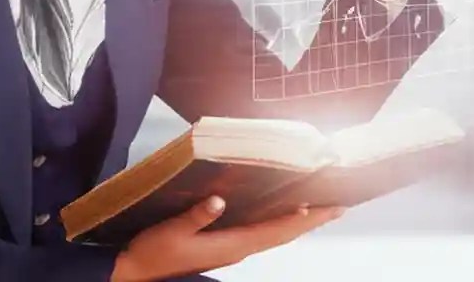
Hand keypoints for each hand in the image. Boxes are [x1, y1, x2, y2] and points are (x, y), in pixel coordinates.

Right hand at [109, 195, 343, 281]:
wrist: (134, 273)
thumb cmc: (151, 252)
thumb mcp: (170, 232)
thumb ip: (195, 216)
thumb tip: (219, 201)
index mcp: (231, 246)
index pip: (277, 231)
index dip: (305, 219)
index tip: (330, 208)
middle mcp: (237, 249)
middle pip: (283, 235)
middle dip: (311, 221)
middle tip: (338, 206)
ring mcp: (231, 249)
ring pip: (274, 235)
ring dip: (297, 223)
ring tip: (318, 208)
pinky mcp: (223, 247)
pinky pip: (261, 234)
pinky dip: (278, 224)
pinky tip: (282, 214)